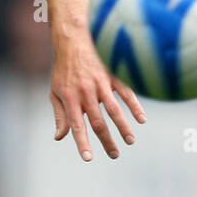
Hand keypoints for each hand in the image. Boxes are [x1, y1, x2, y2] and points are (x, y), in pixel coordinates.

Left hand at [50, 33, 145, 160]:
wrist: (75, 38)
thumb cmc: (64, 69)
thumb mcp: (56, 91)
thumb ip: (60, 115)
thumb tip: (59, 137)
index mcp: (70, 98)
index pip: (76, 126)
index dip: (82, 143)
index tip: (88, 158)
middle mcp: (86, 92)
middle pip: (98, 122)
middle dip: (107, 141)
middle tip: (115, 155)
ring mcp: (101, 83)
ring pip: (114, 109)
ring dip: (123, 127)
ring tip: (130, 141)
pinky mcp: (113, 74)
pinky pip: (126, 92)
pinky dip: (134, 106)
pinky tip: (141, 119)